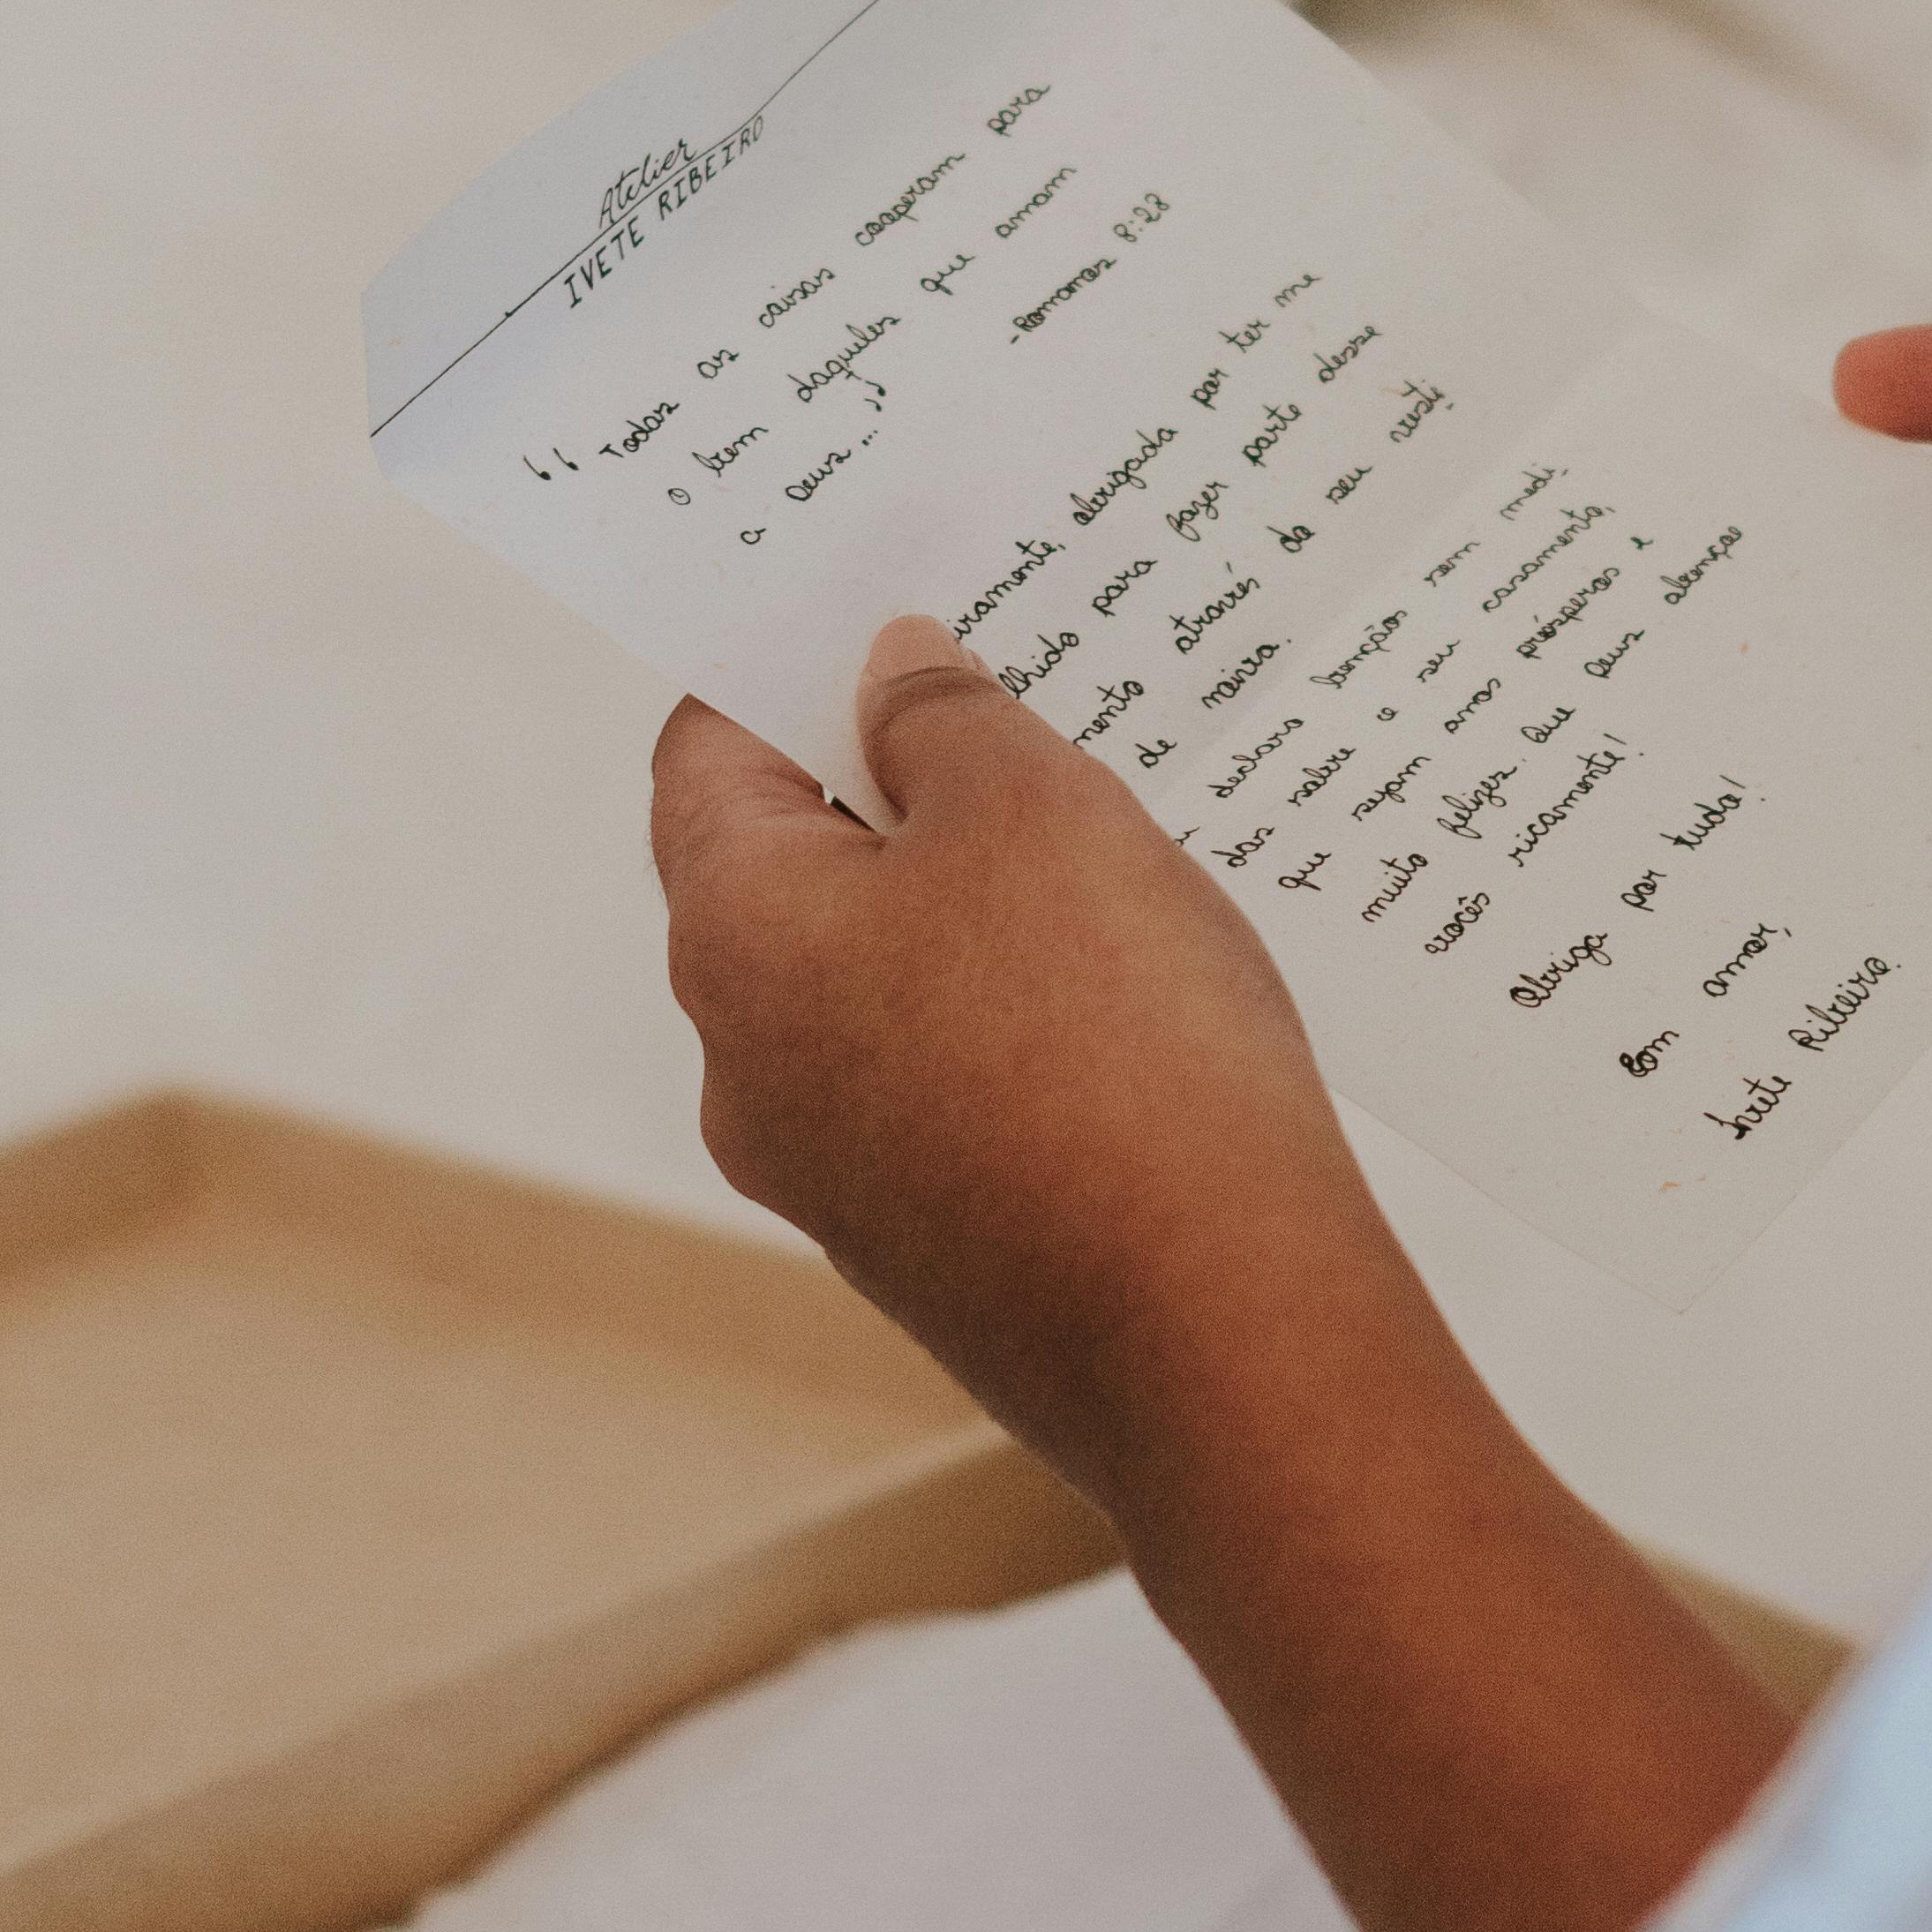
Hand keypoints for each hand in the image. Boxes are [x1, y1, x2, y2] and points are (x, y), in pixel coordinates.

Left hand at [655, 622, 1794, 1931]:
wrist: (1227, 1336)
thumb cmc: (1115, 1044)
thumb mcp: (1037, 811)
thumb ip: (946, 720)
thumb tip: (888, 673)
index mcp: (736, 945)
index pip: (704, 756)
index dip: (785, 662)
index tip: (878, 596)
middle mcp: (752, 1073)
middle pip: (797, 868)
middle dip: (904, 774)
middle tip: (1026, 684)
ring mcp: (846, 1178)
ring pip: (890, 978)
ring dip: (981, 893)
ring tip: (1113, 822)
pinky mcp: (946, 1248)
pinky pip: (962, 1077)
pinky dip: (1028, 1006)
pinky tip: (1143, 976)